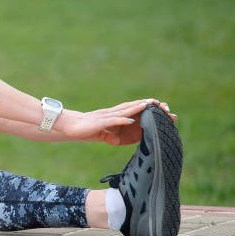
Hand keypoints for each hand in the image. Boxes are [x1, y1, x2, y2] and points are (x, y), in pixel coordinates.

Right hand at [60, 99, 176, 144]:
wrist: (70, 126)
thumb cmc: (87, 129)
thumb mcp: (106, 130)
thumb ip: (117, 128)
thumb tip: (129, 125)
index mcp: (115, 115)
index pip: (134, 110)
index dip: (148, 109)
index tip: (163, 109)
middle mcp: (113, 113)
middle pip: (133, 108)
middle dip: (148, 106)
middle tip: (164, 105)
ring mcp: (106, 117)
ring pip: (124, 111)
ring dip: (137, 108)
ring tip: (150, 105)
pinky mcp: (99, 123)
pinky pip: (112, 121)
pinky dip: (121, 120)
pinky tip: (130, 120)